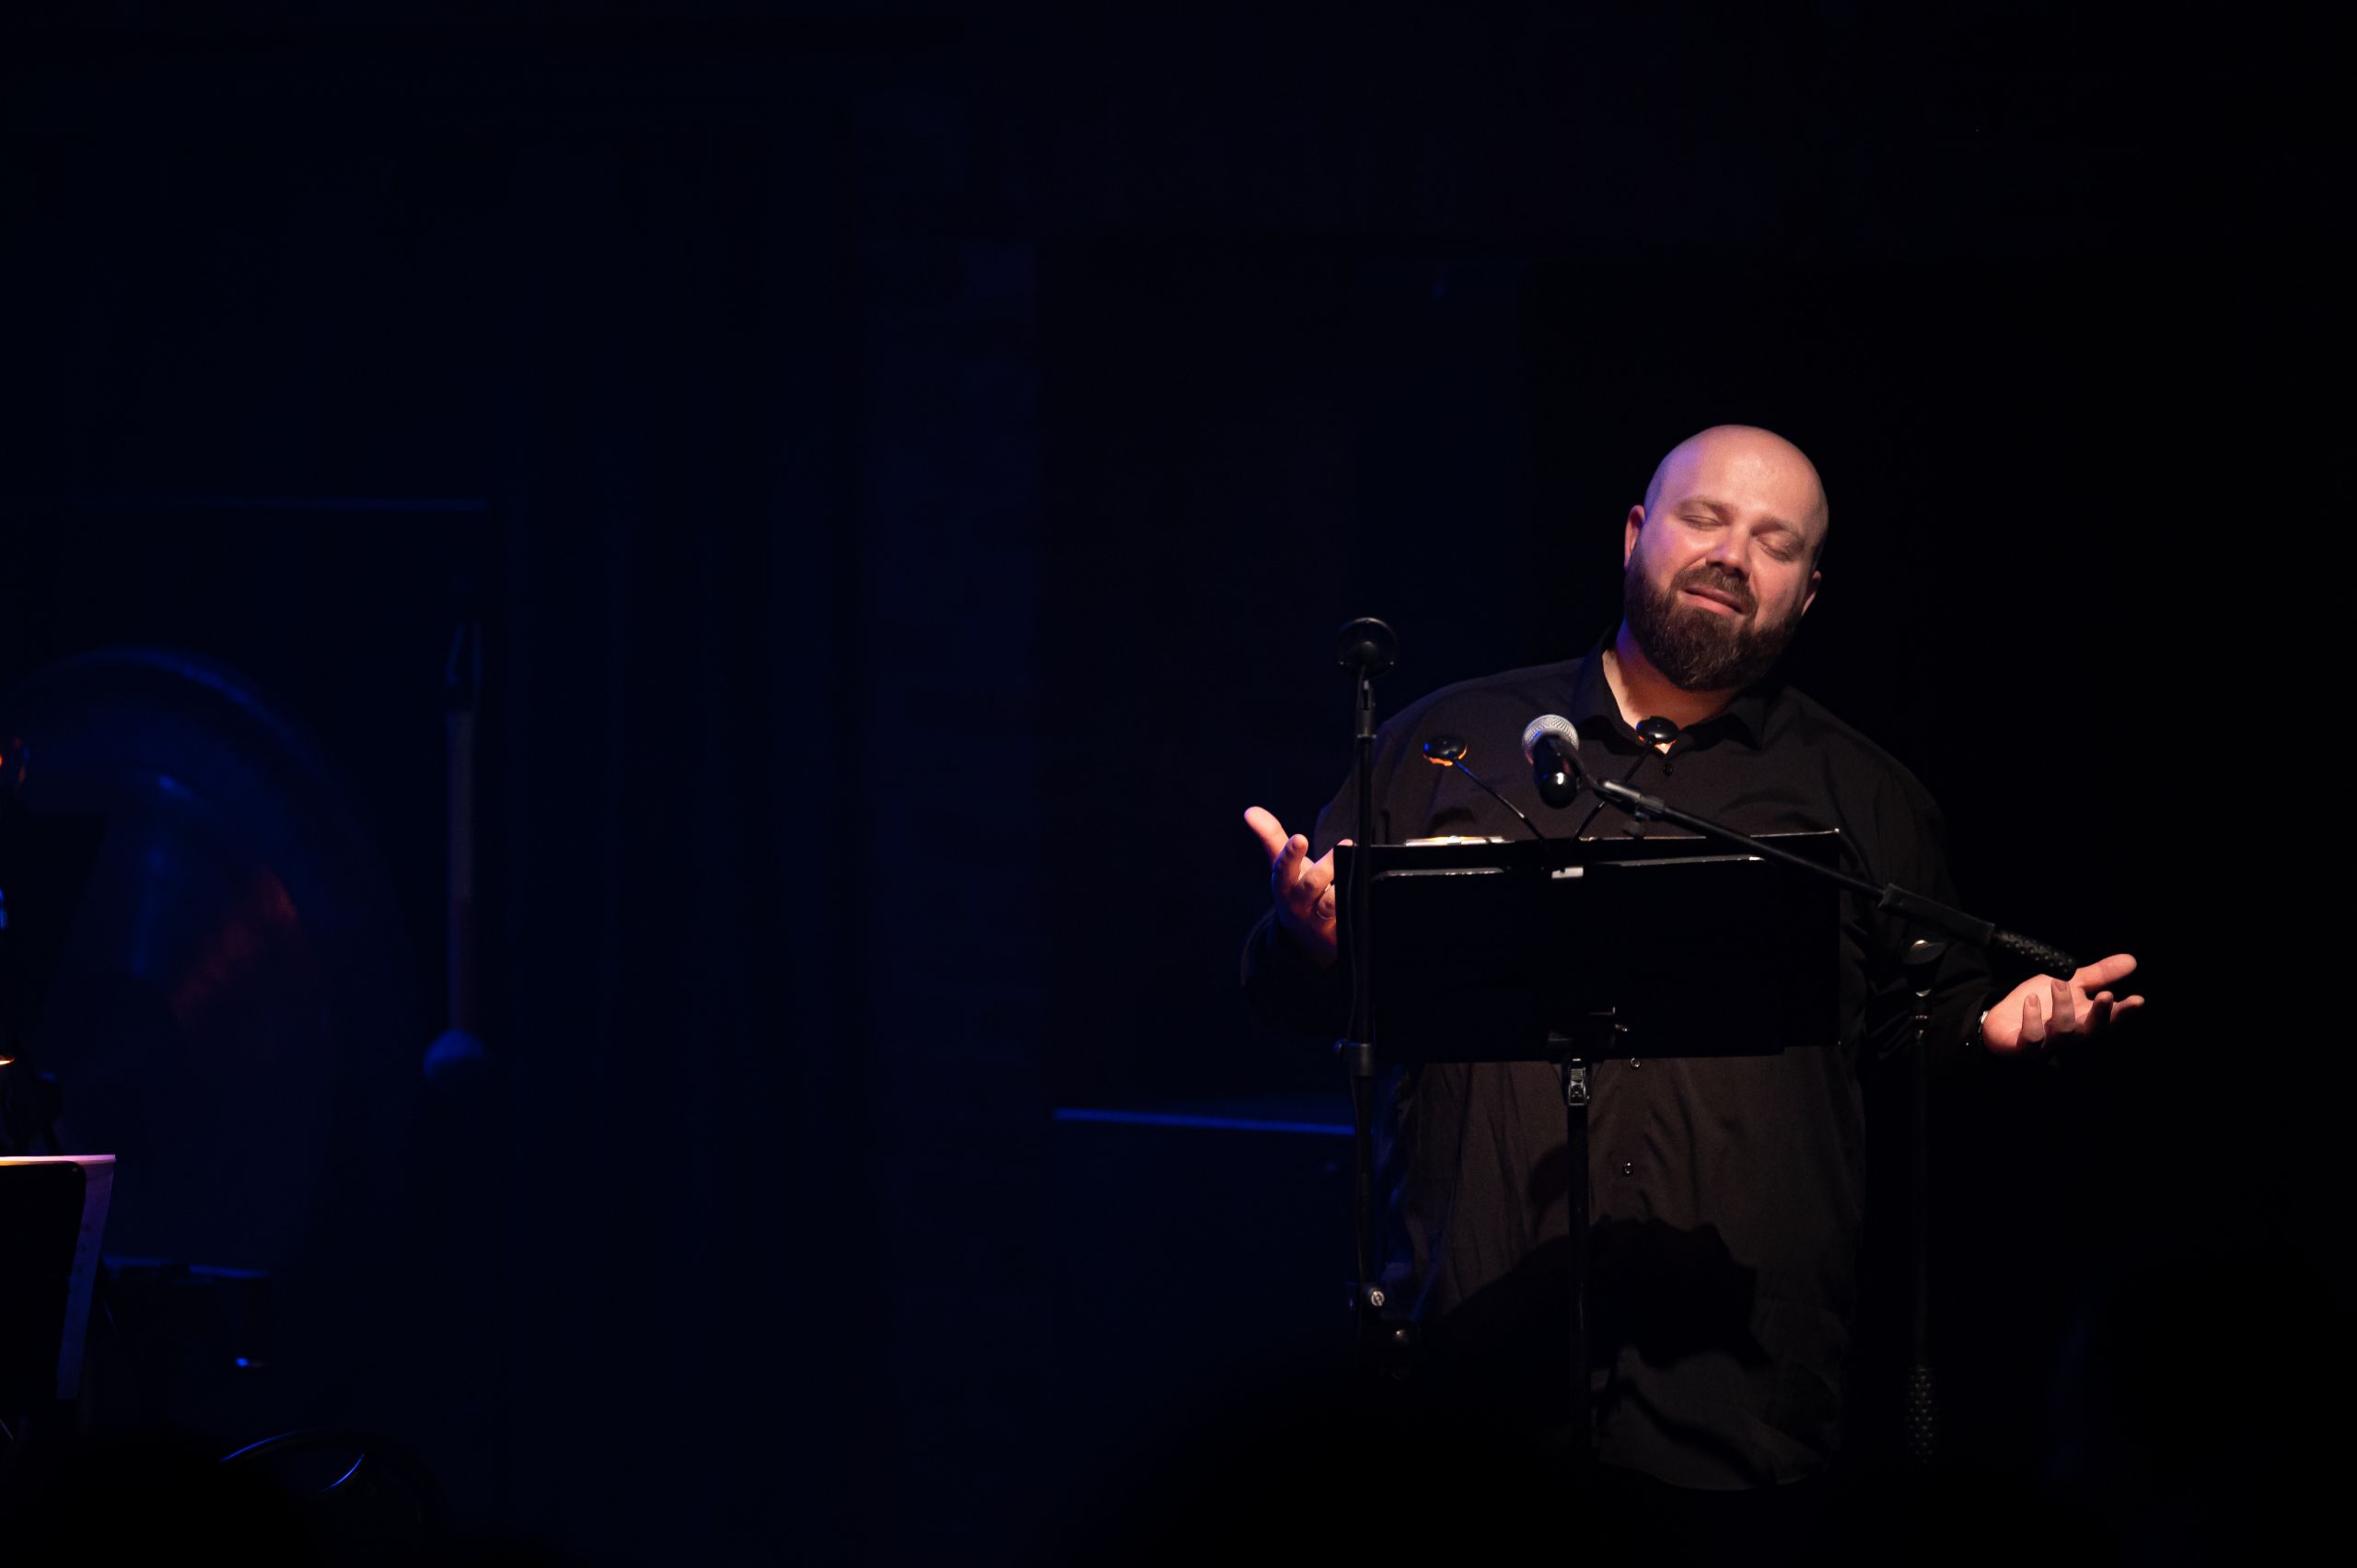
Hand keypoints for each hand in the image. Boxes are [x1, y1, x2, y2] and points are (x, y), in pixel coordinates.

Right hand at [1243, 806, 1350, 967]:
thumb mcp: (1282, 868)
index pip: (1283, 870)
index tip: (1299, 838)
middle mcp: (1298, 905)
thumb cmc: (1295, 891)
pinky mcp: (1338, 935)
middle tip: (1344, 845)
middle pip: (1310, 885)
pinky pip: (1350, 922)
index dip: (1290, 855)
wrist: (1306, 937)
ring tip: (1357, 870)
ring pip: (1331, 905)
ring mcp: (1318, 921)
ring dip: (1341, 888)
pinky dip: (1358, 908)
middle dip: (1325, 867)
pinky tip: (1367, 895)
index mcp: (1283, 887)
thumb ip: (1270, 837)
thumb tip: (1250, 811)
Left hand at [1981, 952, 2144, 1054]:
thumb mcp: (2070, 983)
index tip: (2137, 999)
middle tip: (2106, 994)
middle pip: (2092, 1029)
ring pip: (2064, 1031)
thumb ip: (2099, 975)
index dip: (2124, 1011)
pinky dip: (2032, 1019)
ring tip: (2058, 982)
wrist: (2002, 1020)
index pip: (2110, 1019)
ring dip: (2063, 1006)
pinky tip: (2031, 1000)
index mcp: (2084, 1019)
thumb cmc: (2040, 1003)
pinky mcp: (2024, 1046)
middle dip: (2101, 1013)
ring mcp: (2048, 1042)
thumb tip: (2131, 960)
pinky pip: (2032, 1038)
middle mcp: (2071, 1034)